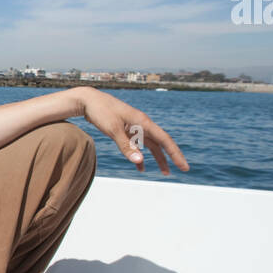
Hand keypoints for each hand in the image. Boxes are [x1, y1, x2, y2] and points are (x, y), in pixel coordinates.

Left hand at [74, 87, 189, 174]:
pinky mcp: (126, 130)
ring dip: (158, 158)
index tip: (184, 166)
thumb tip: (140, 161)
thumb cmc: (101, 111)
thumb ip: (126, 146)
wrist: (88, 100)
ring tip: (165, 172)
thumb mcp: (113, 129)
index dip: (175, 154)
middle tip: (183, 169)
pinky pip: (138, 145)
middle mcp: (142, 124)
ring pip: (151, 145)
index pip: (164, 140)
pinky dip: (140, 156)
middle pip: (161, 143)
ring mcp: (134, 127)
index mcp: (143, 122)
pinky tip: (140, 167)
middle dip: (172, 156)